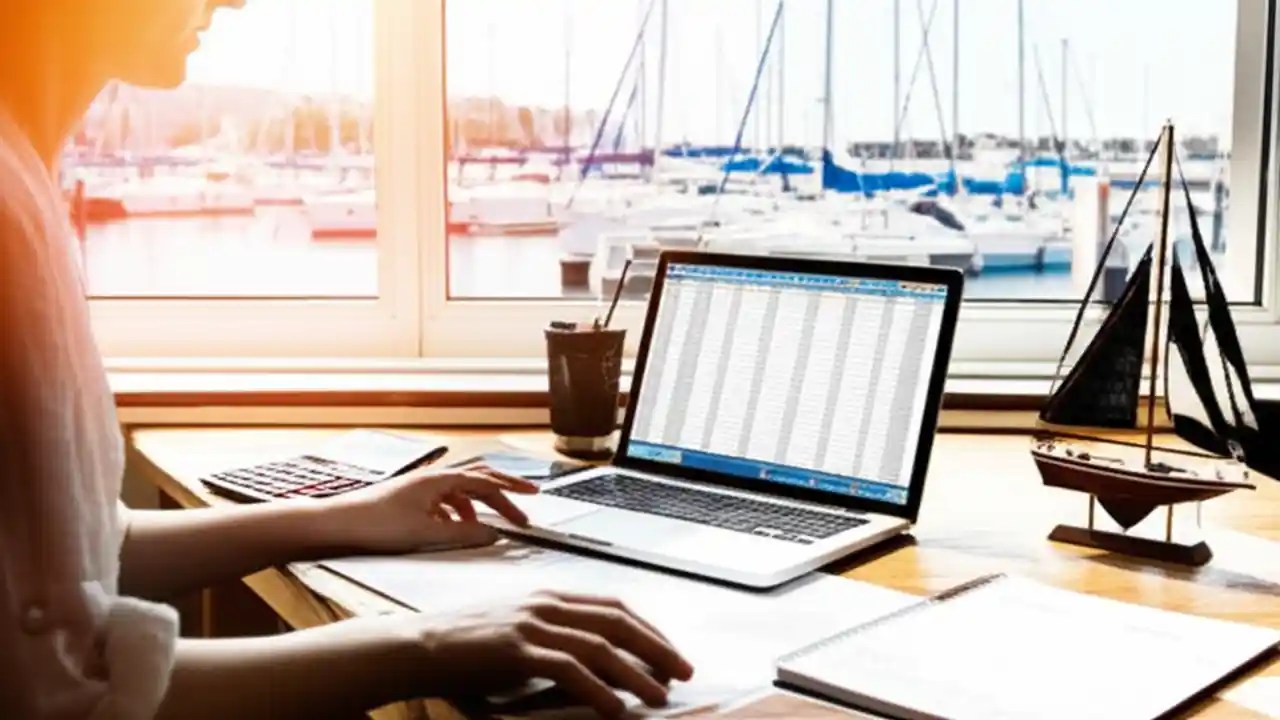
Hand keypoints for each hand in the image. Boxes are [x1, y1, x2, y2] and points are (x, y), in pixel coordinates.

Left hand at [326, 461, 538, 552]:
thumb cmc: (376, 525)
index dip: (511, 491)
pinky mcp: (410, 500)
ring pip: (461, 490)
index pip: (485, 481)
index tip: (532, 499)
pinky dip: (459, 513)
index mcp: (439, 480)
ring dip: (480, 505)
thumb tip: (495, 535)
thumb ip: (464, 535)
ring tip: (490, 525)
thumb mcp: (426, 534)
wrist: (336, 523)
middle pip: (477, 479)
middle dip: (503, 491)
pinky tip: (457, 529)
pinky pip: (445, 501)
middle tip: (524, 503)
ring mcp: (421, 488)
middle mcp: (432, 478)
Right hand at [415, 591, 694, 717]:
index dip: (648, 628)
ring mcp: (531, 624)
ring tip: (659, 695)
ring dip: (636, 672)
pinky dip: (598, 689)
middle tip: (683, 671)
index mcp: (548, 596)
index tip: (671, 651)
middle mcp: (545, 604)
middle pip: (617, 620)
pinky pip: (569, 668)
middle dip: (656, 646)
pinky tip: (616, 707)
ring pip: (600, 645)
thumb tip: (595, 668)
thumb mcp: (517, 633)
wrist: (419, 646)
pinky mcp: (516, 648)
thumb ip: (554, 641)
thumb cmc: (466, 647)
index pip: (613, 606)